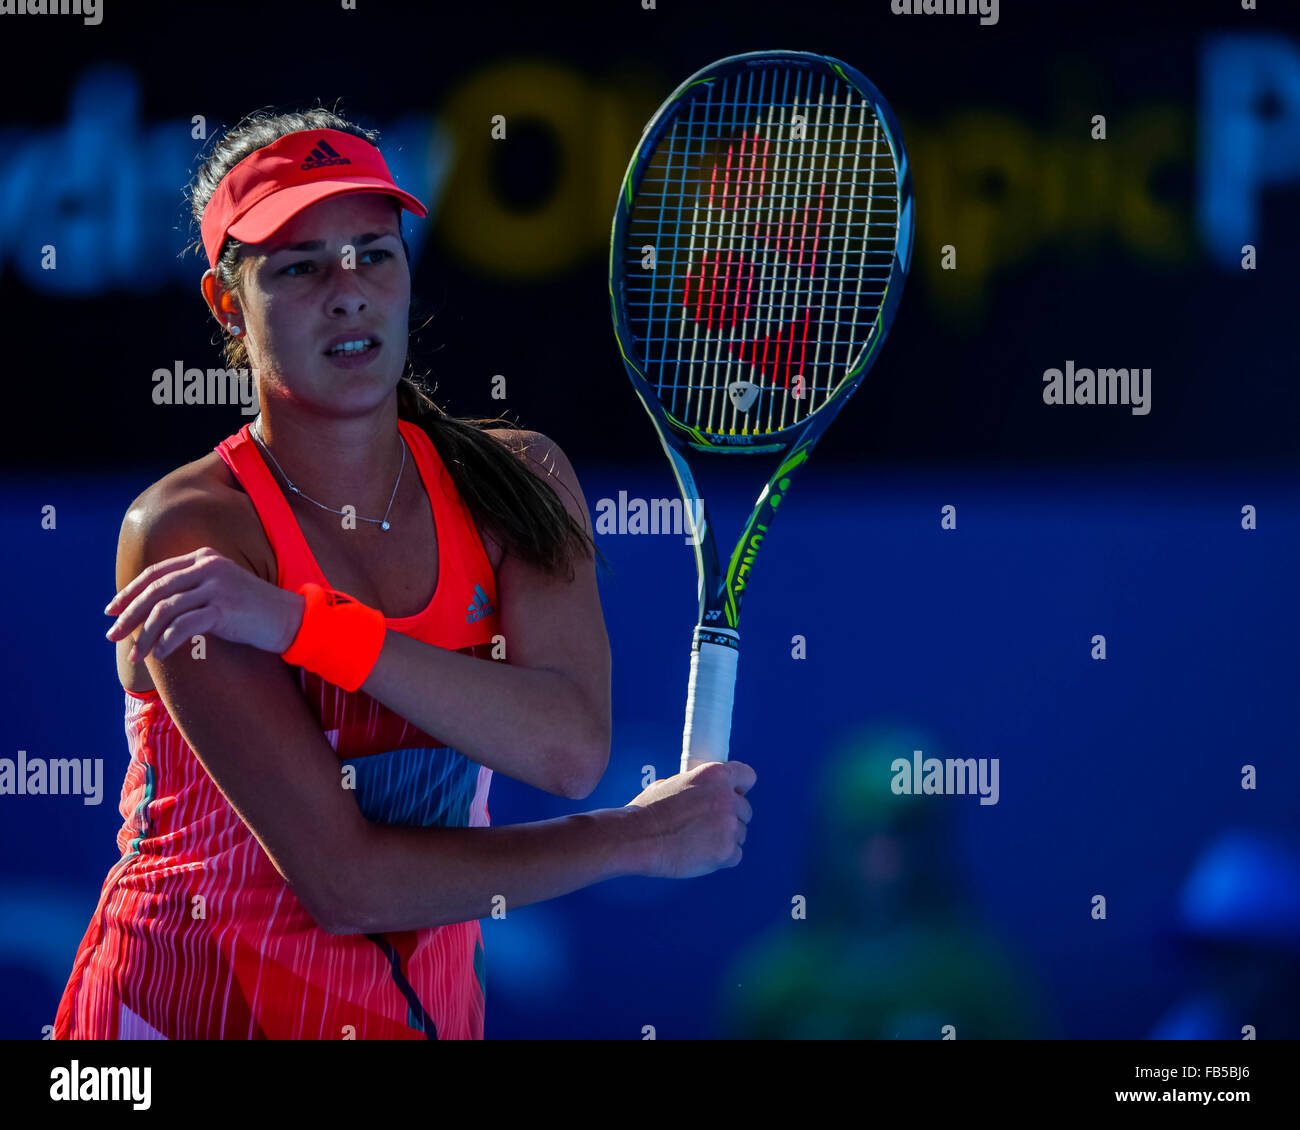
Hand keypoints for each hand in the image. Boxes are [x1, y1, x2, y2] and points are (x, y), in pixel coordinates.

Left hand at [106, 546, 305, 663]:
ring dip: (144, 634)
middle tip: (113, 635)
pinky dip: (167, 640)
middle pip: (155, 590)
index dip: (130, 592)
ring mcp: (217, 587)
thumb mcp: (219, 590)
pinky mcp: (224, 609)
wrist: (289, 618)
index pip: (155, 573)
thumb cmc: (251, 610)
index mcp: (204, 558)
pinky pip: (183, 625)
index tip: (111, 610)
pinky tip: (160, 653)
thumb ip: (191, 589)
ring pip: (165, 609)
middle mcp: (208, 567)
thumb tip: (151, 609)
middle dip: (129, 614)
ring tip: (136, 654)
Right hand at [623, 759, 755, 878]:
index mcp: (714, 775)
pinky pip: (735, 855)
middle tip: (709, 826)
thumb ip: (693, 786)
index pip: (747, 776)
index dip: (740, 788)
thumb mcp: (670, 783)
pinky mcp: (727, 852)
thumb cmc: (647, 811)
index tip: (734, 795)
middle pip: (745, 810)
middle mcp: (727, 798)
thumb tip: (695, 791)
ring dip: (726, 838)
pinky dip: (722, 858)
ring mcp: (729, 826)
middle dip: (730, 817)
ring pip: (741, 833)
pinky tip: (702, 855)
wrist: (637, 838)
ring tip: (700, 842)